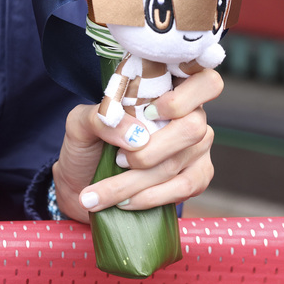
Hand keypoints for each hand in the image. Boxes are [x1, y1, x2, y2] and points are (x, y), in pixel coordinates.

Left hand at [52, 68, 222, 222]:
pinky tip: (124, 202)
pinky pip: (185, 188)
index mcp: (164, 90)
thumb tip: (135, 135)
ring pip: (179, 164)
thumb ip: (100, 118)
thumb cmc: (87, 143)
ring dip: (136, 183)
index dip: (183, 97)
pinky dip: (150, 197)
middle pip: (192, 128)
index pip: (204, 81)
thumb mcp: (80, 123)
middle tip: (119, 161)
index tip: (151, 111)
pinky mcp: (197, 177)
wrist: (83, 181)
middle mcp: (189, 115)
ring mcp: (197, 147)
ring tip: (100, 193)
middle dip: (149, 153)